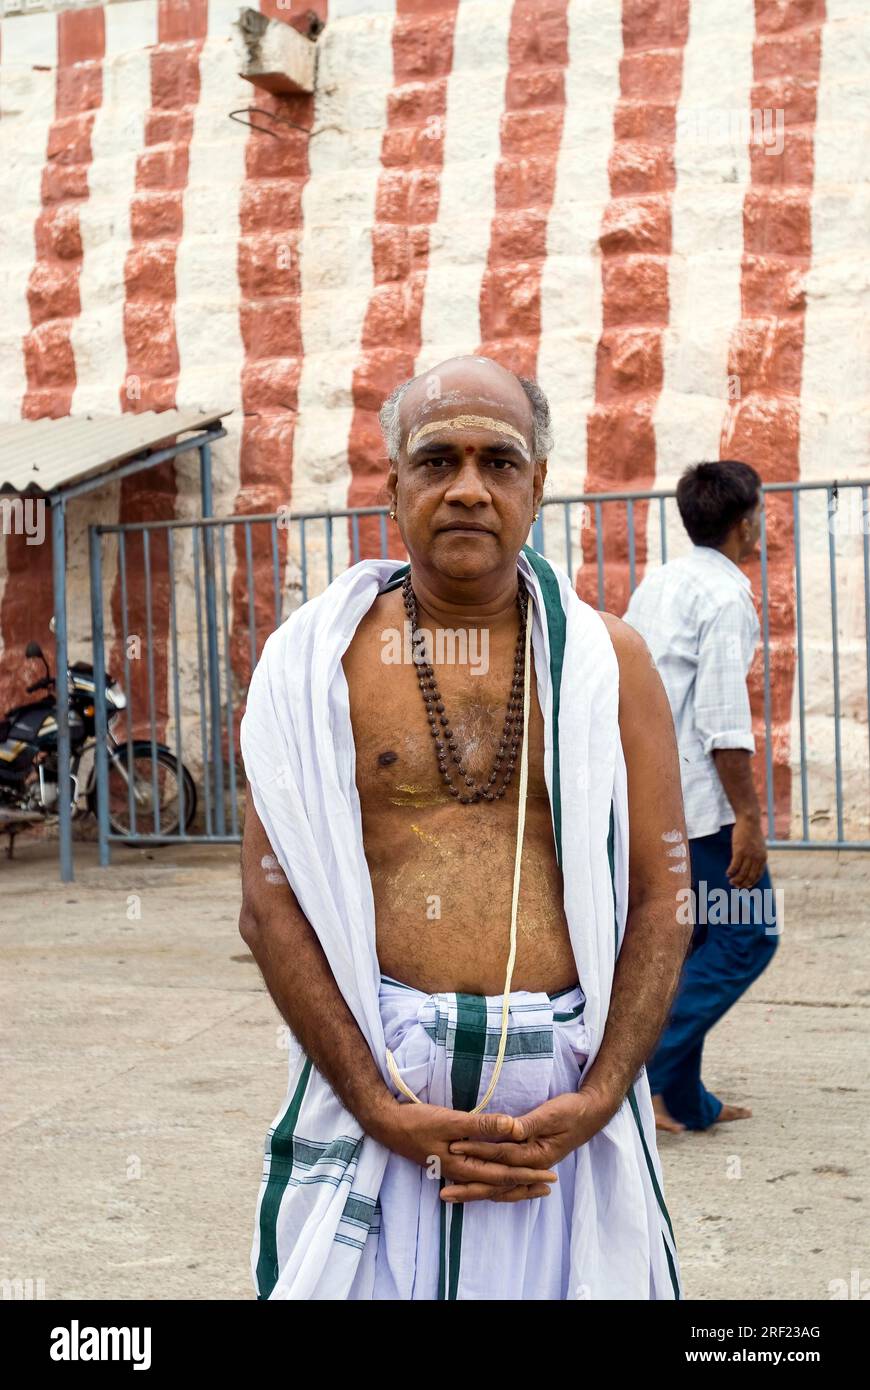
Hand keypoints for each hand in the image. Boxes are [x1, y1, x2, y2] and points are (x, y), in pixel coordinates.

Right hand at [369, 1099, 557, 1201]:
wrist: (387, 1126)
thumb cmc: (417, 1121)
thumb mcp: (451, 1121)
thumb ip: (483, 1126)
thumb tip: (514, 1128)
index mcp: (464, 1166)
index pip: (504, 1174)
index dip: (528, 1175)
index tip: (550, 1175)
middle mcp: (461, 1173)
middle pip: (499, 1184)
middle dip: (526, 1184)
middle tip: (551, 1185)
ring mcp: (454, 1171)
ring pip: (489, 1184)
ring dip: (513, 1185)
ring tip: (533, 1187)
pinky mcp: (449, 1164)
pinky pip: (479, 1179)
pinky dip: (494, 1181)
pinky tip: (498, 1180)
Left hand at [442, 1088, 614, 1202]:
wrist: (590, 1114)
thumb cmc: (570, 1111)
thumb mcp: (550, 1113)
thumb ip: (528, 1124)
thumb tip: (509, 1129)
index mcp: (535, 1155)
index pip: (499, 1154)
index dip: (476, 1151)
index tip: (452, 1148)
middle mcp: (532, 1168)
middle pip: (496, 1181)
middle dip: (469, 1187)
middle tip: (443, 1193)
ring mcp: (532, 1169)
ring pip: (500, 1187)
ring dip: (476, 1192)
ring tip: (453, 1197)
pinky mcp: (531, 1165)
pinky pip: (509, 1184)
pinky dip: (493, 1190)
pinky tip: (480, 1193)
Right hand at [727, 813, 766, 888]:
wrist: (749, 822)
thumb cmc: (752, 832)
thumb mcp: (759, 846)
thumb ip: (757, 855)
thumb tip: (752, 865)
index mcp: (763, 858)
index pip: (758, 875)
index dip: (752, 882)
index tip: (746, 886)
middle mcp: (757, 858)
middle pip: (750, 876)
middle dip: (743, 883)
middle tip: (737, 886)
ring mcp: (748, 855)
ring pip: (742, 873)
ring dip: (736, 879)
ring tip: (731, 881)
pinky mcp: (739, 852)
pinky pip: (734, 866)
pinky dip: (731, 871)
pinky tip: (727, 873)